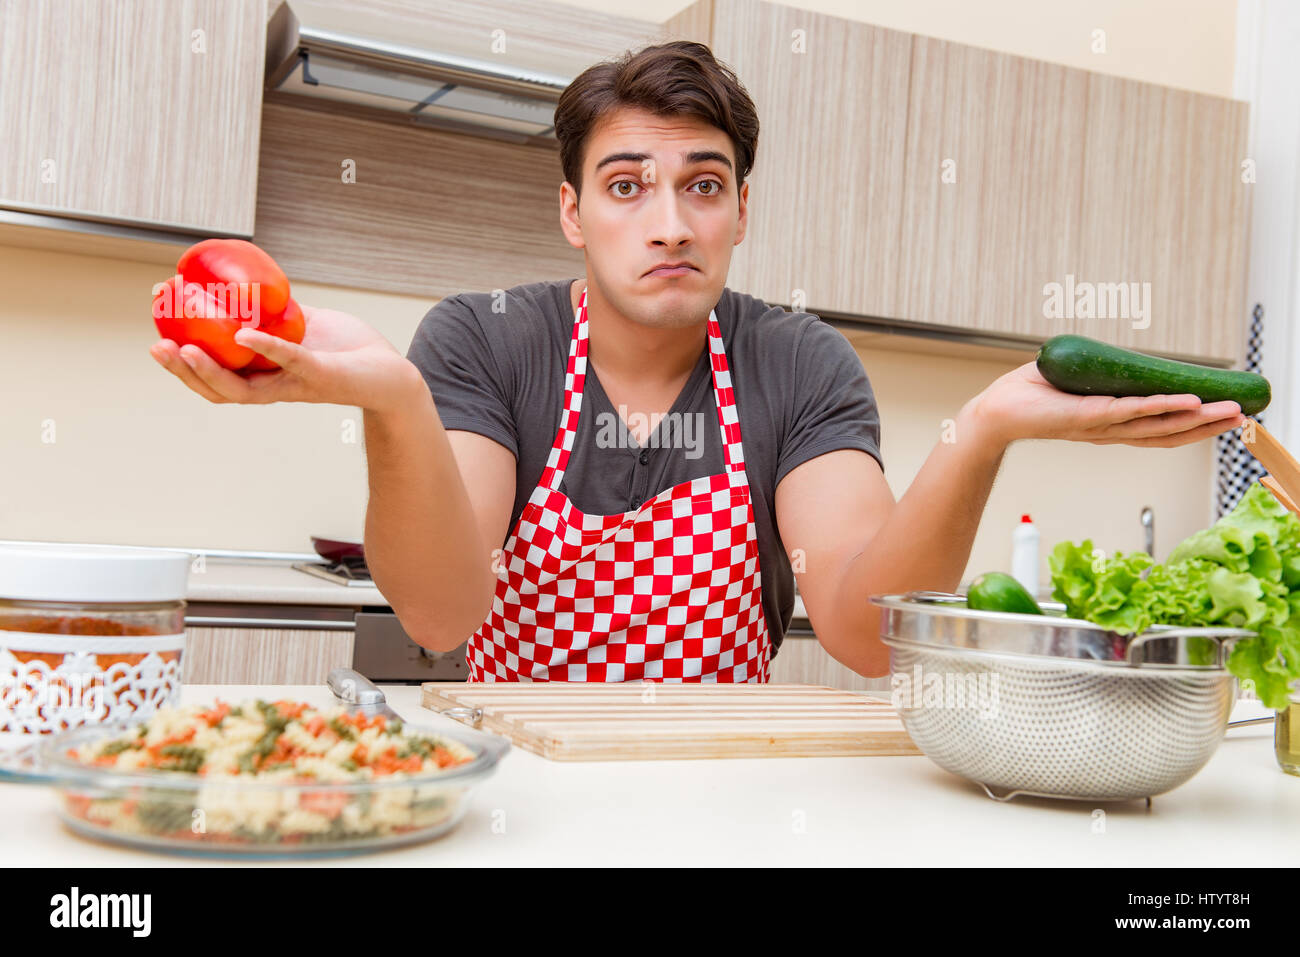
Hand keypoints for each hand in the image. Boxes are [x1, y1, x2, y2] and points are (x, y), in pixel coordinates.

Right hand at [149, 303, 421, 413]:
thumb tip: (241, 282)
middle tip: (156, 344)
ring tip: (182, 348)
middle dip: (181, 369)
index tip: (156, 329)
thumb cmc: (346, 351)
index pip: (212, 375)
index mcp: (263, 377)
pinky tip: (243, 334)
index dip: (180, 358)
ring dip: (209, 370)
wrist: (390, 372)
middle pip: (216, 388)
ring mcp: (295, 384)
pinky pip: (289, 361)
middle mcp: (273, 388)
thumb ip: (273, 313)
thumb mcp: (301, 326)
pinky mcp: (320, 376)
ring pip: (242, 388)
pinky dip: (266, 348)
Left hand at [965, 360, 1246, 448]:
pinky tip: (1185, 403)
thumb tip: (1118, 356)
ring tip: (1229, 411)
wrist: (994, 411)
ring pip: (1156, 426)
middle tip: (1245, 415)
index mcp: (1110, 424)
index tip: (1226, 416)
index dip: (1194, 426)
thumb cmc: (1030, 395)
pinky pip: (1126, 411)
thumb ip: (1101, 374)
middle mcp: (1109, 430)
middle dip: (1207, 426)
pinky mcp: (1083, 417)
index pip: (1160, 430)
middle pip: (1168, 433)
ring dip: (1195, 419)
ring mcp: (1098, 426)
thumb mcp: (1077, 382)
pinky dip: (1157, 407)